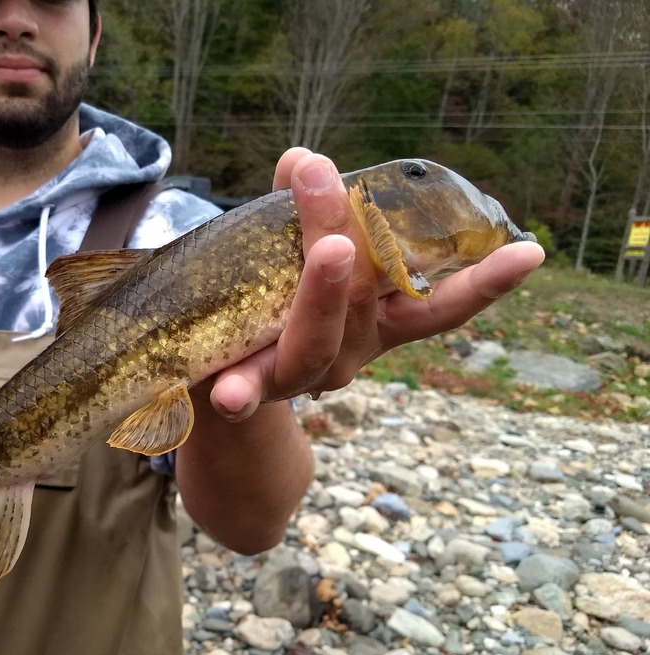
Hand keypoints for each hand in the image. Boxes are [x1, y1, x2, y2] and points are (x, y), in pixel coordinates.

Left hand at [209, 148, 544, 418]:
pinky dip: (239, 392)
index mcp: (376, 319)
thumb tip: (302, 157)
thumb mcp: (295, 255)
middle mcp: (352, 350)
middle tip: (320, 171)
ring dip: (318, 294)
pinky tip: (228, 396)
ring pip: (317, 341)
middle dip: (344, 227)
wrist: (225, 379)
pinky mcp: (250, 393)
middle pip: (363, 298)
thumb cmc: (275, 304)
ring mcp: (304, 374)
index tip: (529, 252)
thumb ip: (299, 211)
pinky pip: (247, 393)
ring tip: (325, 250)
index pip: (440, 305)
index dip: (485, 283)